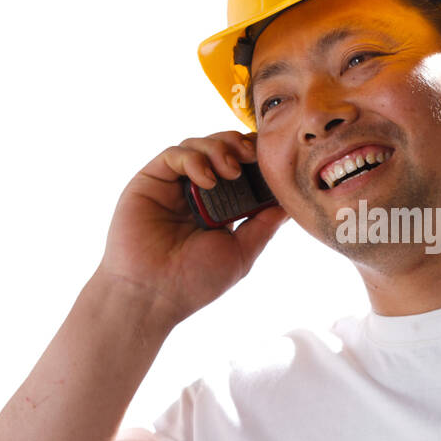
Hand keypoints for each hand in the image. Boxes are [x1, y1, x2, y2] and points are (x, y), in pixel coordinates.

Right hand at [95, 131, 287, 320]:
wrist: (154, 295)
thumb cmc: (195, 281)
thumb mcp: (242, 251)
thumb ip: (264, 223)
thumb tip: (291, 202)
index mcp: (219, 206)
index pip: (240, 167)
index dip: (255, 158)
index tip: (271, 159)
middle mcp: (195, 191)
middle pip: (220, 148)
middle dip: (239, 144)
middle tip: (252, 156)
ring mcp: (172, 185)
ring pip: (198, 145)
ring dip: (219, 149)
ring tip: (231, 171)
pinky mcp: (150, 181)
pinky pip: (173, 155)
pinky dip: (194, 159)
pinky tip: (207, 180)